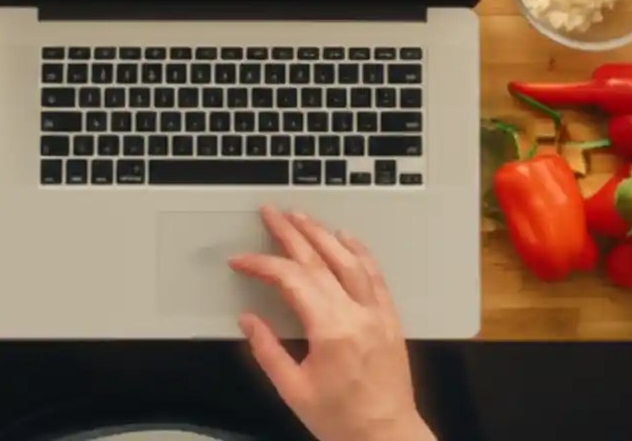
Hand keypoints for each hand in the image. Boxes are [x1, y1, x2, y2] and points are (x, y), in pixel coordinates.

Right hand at [229, 207, 434, 440]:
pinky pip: (376, 275)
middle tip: (270, 213)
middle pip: (319, 260)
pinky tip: (347, 238)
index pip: (291, 280)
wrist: (387, 437)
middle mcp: (357, 314)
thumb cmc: (342, 421)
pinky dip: (360, 252)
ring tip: (302, 217)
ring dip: (323, 234)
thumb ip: (267, 351)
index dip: (262, 265)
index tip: (241, 261)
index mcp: (331, 331)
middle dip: (290, 233)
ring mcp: (377, 314)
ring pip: (349, 260)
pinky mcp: (390, 319)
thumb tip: (248, 320)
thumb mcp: (293, 390)